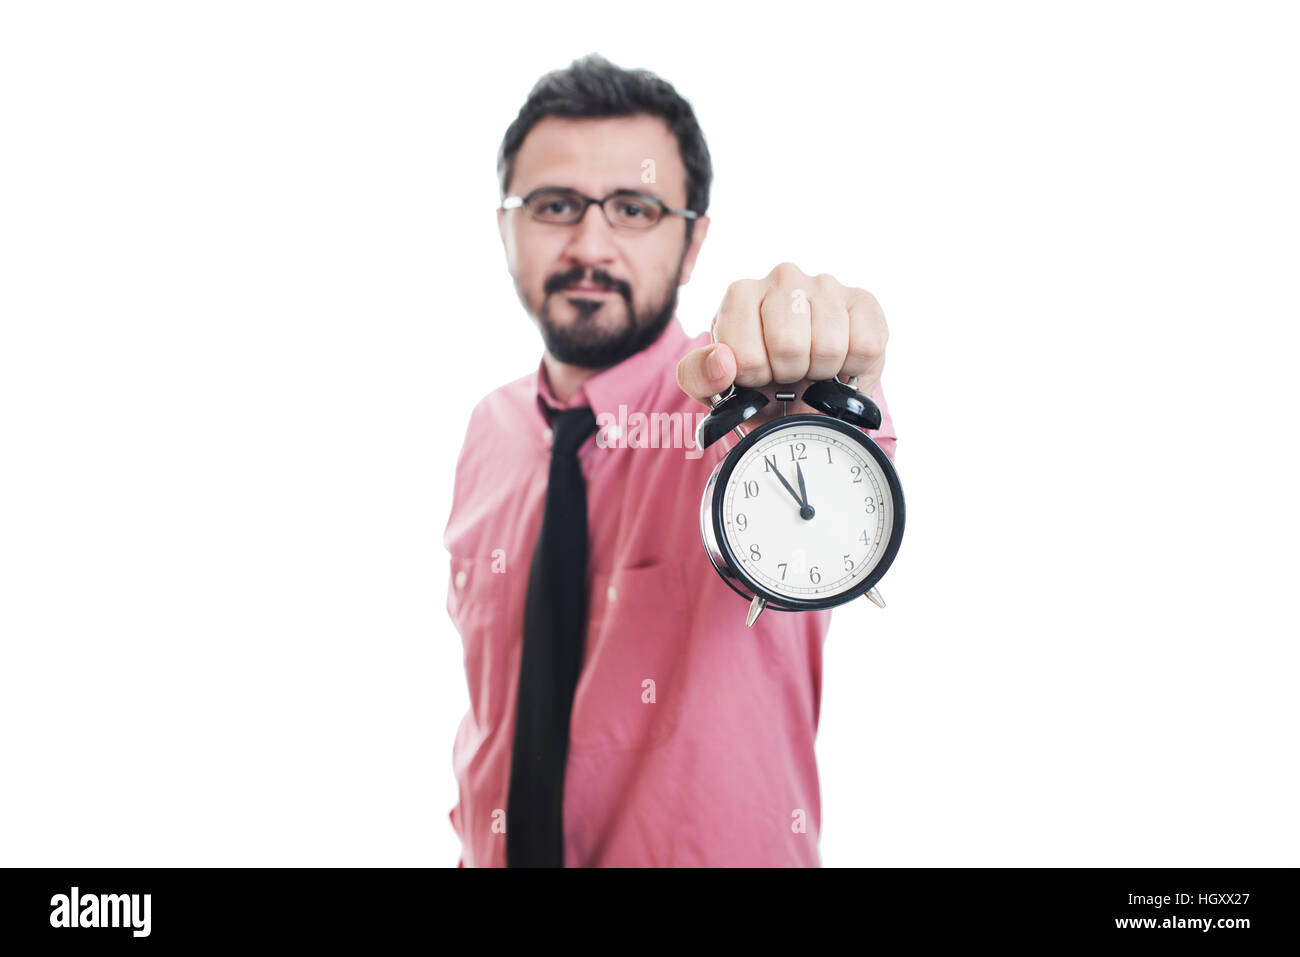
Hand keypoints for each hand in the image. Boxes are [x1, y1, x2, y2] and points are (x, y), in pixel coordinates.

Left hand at [676, 262, 887, 430]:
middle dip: (788, 373)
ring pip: (829, 347)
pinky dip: (853, 367)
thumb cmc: (760, 382)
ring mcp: (826, 284)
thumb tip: (722, 362)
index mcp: (740, 293)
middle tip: (788, 372)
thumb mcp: (717, 388)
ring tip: (813, 366)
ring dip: (821, 372)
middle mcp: (783, 277)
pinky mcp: (863, 301)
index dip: (755, 377)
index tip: (758, 374)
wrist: (805, 388)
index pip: (744, 354)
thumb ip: (699, 376)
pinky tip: (840, 361)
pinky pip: (864, 346)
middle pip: (789, 346)